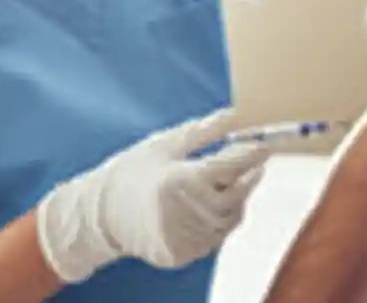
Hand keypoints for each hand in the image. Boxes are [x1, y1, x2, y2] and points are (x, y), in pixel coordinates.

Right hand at [36, 109, 268, 282]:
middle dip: (248, 175)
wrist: (101, 214)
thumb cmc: (133, 172)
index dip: (252, 153)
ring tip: (230, 180)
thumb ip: (204, 131)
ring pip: (231, 217)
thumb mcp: (165, 144)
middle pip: (236, 194)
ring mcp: (184, 237)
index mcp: (178, 180)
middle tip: (254, 159)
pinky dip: (222, 218)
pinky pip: (217, 235)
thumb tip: (236, 114)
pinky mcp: (184, 253)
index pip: (230, 165)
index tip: (266, 143)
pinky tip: (212, 202)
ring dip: (237, 197)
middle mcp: (183, 212)